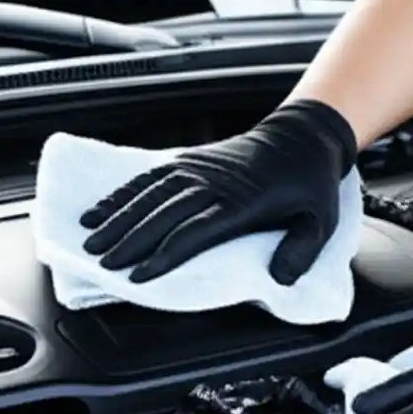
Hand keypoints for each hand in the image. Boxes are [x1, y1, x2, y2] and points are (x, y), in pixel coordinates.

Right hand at [80, 99, 357, 284]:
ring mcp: (197, 169)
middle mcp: (212, 183)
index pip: (195, 231)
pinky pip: (149, 176)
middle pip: (162, 214)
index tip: (140, 275)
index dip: (165, 254)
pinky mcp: (189, 160)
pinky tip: (101, 207)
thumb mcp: (322, 221)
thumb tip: (281, 278)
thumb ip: (301, 250)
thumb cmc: (309, 184)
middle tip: (103, 263)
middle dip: (129, 240)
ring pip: (149, 194)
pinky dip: (122, 192)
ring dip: (117, 216)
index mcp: (242, 202)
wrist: (302, 135)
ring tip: (90, 237)